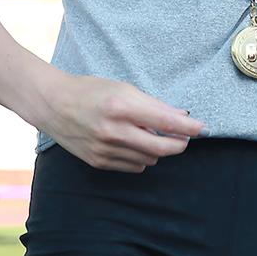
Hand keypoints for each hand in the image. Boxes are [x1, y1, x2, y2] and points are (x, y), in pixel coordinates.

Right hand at [36, 72, 205, 171]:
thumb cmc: (90, 91)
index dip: (188, 127)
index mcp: (121, 106)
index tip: (203, 128)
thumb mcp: (123, 88)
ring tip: (149, 134)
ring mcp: (105, 149)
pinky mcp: (98, 162)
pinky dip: (141, 157)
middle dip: (179, 144)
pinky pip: (133, 166)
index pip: (165, 122)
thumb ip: (152, 105)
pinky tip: (133, 144)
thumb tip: (181, 116)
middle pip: (161, 149)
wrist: (53, 104)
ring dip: (157, 150)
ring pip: (149, 160)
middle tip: (184, 137)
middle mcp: (113, 131)